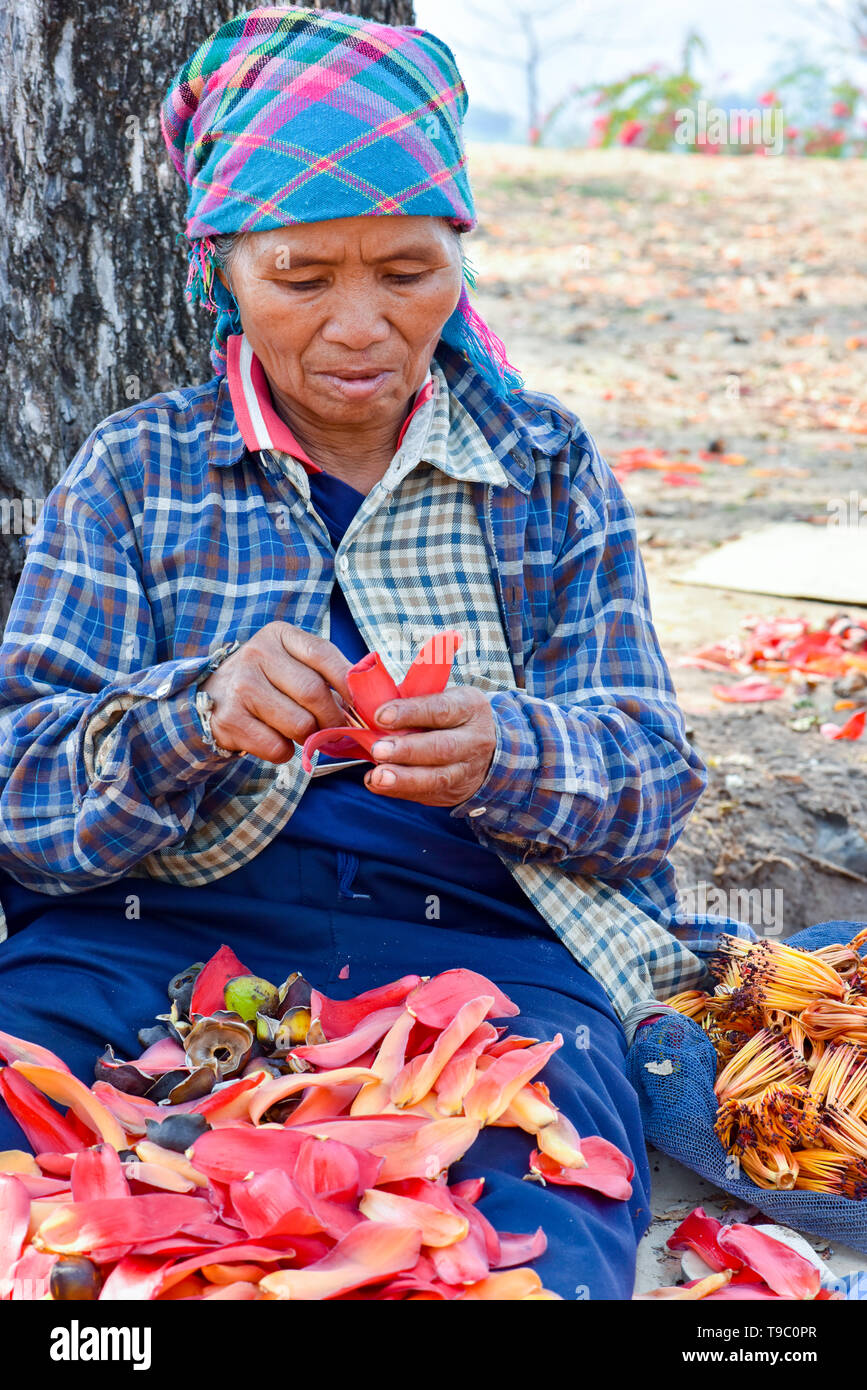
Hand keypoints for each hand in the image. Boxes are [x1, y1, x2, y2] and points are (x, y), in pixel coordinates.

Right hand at [198, 622, 351, 762]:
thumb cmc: (265, 683)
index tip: (362, 704)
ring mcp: (241, 686)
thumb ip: (325, 673)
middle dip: (332, 718)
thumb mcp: (290, 664)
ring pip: (299, 724)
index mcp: (279, 635)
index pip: (323, 654)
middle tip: (336, 729)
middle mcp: (257, 654)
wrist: (210, 701)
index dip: (348, 682)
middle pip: (314, 693)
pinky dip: (284, 752)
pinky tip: (274, 739)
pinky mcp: (231, 719)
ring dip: (308, 737)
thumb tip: (366, 702)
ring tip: (300, 732)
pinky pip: (277, 746)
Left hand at [363, 686, 496, 806]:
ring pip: (437, 777)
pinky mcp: (454, 791)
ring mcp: (467, 769)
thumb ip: (412, 701)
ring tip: (377, 776)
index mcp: (469, 707)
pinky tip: (377, 784)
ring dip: (404, 778)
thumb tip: (371, 705)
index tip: (381, 716)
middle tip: (378, 750)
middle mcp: (474, 739)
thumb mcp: (442, 698)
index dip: (410, 713)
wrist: (484, 750)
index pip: (441, 709)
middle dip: (407, 750)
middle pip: (442, 747)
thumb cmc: (450, 717)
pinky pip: (426, 793)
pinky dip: (399, 791)